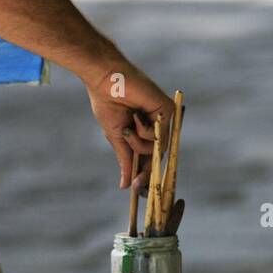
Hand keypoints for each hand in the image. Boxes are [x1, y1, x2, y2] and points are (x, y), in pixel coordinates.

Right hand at [84, 62, 174, 189]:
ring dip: (138, 144)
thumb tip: (125, 185)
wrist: (105, 82)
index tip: (136, 190)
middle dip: (146, 172)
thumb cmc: (107, 105)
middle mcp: (155, 126)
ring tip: (128, 127)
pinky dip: (144, 132)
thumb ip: (125, 159)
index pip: (147, 156)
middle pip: (156, 157)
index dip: (143, 173)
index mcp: (142, 131)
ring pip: (156, 149)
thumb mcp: (116, 137)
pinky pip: (159, 136)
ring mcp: (162, 119)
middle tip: (136, 185)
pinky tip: (136, 117)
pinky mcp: (167, 112)